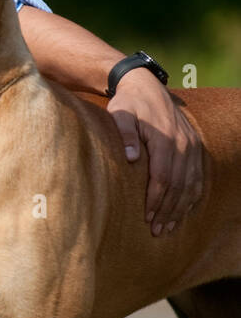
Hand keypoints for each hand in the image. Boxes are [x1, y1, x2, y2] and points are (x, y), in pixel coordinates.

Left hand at [106, 68, 202, 235]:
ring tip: (169, 228)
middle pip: (178, 185)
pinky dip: (193, 196)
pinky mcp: (194, 146)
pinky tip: (187, 211)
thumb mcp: (120, 114)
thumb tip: (131, 159)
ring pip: (191, 183)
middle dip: (168, 210)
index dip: (156, 200)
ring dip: (181, 208)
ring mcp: (192, 146)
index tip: (147, 218)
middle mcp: (184, 145)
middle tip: (158, 231)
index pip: (163, 177)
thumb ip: (125, 135)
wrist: (146, 85)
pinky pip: (198, 176)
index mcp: (166, 139)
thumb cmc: (128, 103)